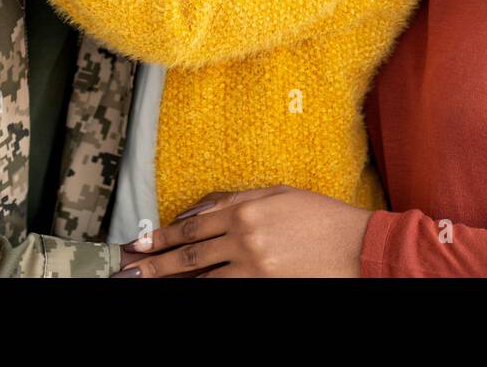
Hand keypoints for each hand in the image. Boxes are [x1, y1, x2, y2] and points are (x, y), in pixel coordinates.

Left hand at [113, 186, 371, 277]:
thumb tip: (193, 214)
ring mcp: (255, 268)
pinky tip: (188, 292)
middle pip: (188, 257)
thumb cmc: (320, 216)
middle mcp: (245, 239)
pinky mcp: (266, 288)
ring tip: (147, 285)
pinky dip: (204, 292)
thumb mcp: (276, 194)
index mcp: (246, 210)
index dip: (160, 237)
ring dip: (171, 284)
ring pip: (202, 280)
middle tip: (128, 273)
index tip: (137, 244)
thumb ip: (233, 200)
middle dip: (154, 265)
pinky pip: (226, 292)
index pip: (191, 227)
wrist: (358, 246)